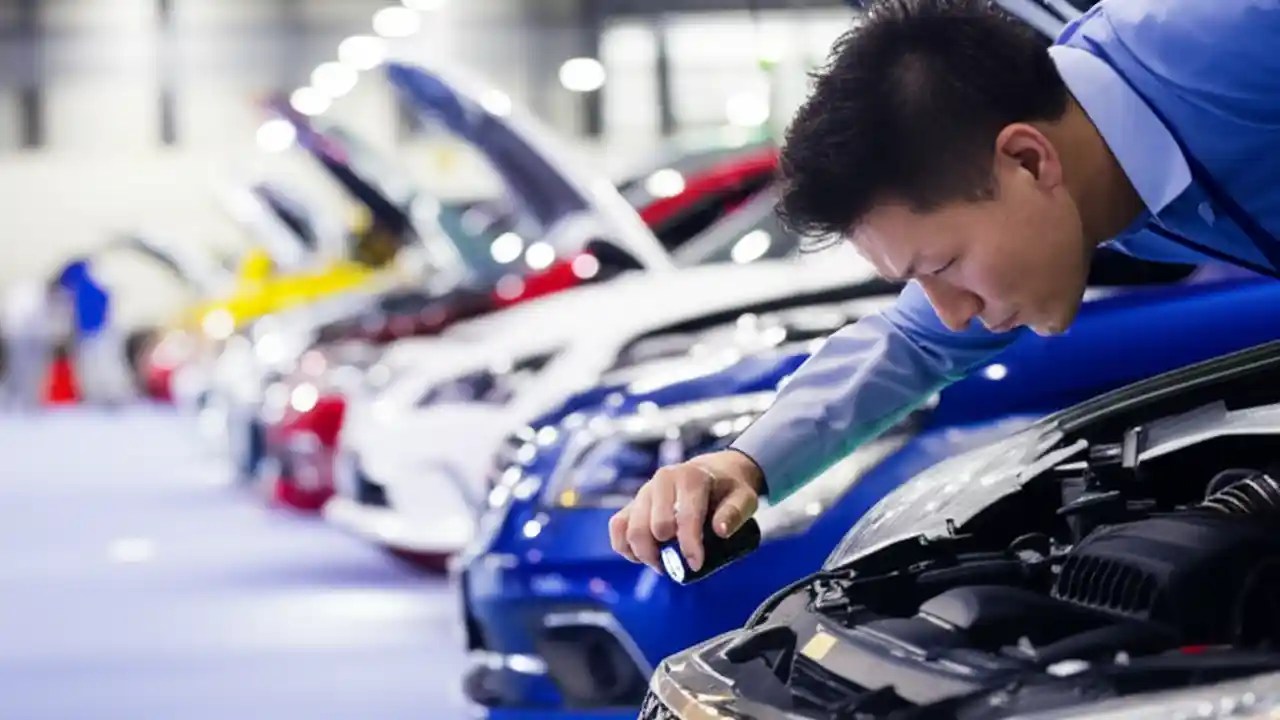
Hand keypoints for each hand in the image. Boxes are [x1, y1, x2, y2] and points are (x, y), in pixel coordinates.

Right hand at [608, 449, 763, 572]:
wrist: (712, 472)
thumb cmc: (728, 489)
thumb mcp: (744, 498)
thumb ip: (735, 513)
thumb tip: (720, 530)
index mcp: (691, 478)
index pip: (685, 517)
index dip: (689, 546)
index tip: (696, 565)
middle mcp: (663, 480)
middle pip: (655, 527)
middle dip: (668, 553)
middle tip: (682, 565)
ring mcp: (645, 490)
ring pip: (632, 529)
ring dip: (646, 554)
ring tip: (663, 564)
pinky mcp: (634, 502)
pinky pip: (617, 526)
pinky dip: (625, 546)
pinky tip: (640, 557)